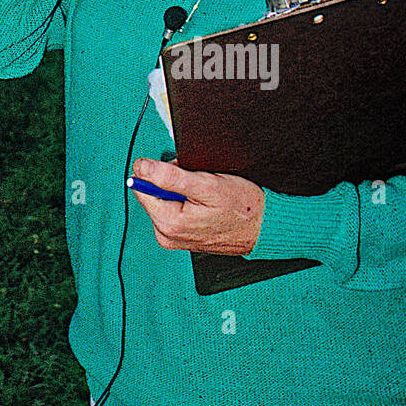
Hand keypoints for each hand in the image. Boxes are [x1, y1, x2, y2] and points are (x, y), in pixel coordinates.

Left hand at [130, 159, 264, 255]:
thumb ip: (170, 177)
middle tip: (199, 184)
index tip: (183, 174)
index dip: (160, 172)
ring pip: (164, 199)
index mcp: (168, 223)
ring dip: (181, 191)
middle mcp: (166, 234)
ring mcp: (174, 238)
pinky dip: (187, 201)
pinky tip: (205, 205)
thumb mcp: (207, 185)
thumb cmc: (241, 208)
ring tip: (205, 196)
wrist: (264, 228)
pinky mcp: (182, 236)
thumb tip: (141, 167)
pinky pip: (175, 209)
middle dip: (172, 182)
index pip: (141, 186)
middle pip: (153, 192)